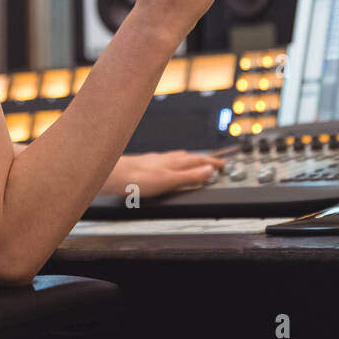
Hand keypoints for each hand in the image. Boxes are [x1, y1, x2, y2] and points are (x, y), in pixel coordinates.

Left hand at [101, 150, 225, 197]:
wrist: (115, 175)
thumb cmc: (138, 178)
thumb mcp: (170, 181)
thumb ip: (190, 176)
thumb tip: (209, 170)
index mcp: (175, 162)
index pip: (199, 161)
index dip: (212, 163)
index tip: (223, 165)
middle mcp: (167, 158)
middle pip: (190, 157)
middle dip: (203, 160)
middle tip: (213, 163)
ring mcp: (156, 160)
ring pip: (177, 158)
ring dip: (189, 160)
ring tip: (194, 162)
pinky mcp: (146, 164)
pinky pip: (166, 161)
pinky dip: (174, 163)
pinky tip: (167, 166)